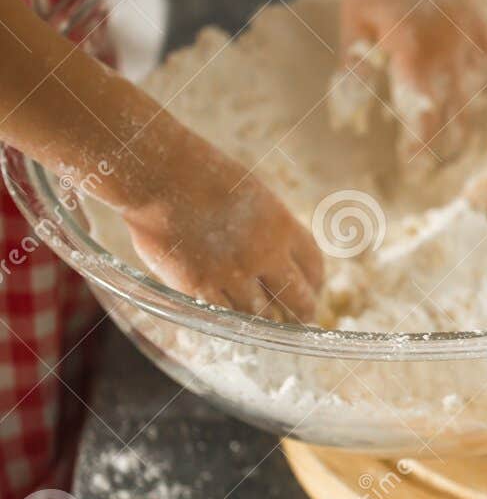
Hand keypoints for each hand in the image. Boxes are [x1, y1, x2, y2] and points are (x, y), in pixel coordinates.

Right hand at [123, 166, 324, 322]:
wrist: (158, 174)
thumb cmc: (200, 174)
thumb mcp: (252, 194)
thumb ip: (269, 226)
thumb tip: (279, 254)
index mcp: (282, 226)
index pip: (313, 265)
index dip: (315, 283)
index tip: (314, 291)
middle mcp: (265, 254)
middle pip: (297, 297)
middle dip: (302, 311)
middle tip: (301, 320)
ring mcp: (232, 273)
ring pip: (261, 313)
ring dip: (265, 320)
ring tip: (266, 325)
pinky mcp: (199, 286)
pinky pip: (224, 316)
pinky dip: (231, 321)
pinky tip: (233, 323)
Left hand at [337, 0, 486, 162]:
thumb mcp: (353, 26)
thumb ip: (356, 76)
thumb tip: (350, 123)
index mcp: (415, 54)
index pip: (425, 116)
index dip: (422, 147)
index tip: (415, 169)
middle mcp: (448, 48)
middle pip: (455, 110)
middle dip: (448, 143)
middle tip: (442, 170)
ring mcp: (467, 32)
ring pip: (477, 90)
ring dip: (471, 119)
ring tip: (464, 143)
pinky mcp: (475, 15)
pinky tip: (483, 99)